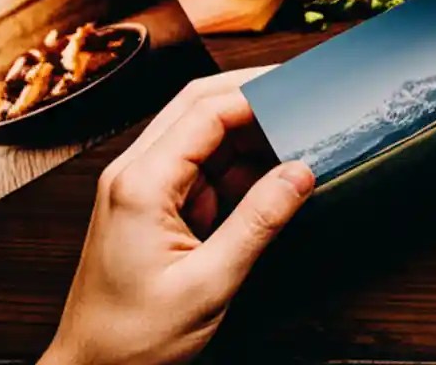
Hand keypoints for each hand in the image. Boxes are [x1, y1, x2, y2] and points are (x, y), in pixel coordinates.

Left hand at [40, 68, 314, 364]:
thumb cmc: (133, 339)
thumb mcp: (209, 283)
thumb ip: (258, 222)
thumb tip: (300, 174)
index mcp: (140, 183)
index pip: (204, 111)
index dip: (256, 96)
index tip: (301, 96)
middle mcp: (135, 174)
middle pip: (197, 107)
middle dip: (252, 98)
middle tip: (302, 98)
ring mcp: (143, 188)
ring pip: (202, 135)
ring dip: (249, 137)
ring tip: (297, 142)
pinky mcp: (154, 206)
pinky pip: (202, 169)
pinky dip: (239, 168)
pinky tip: (271, 178)